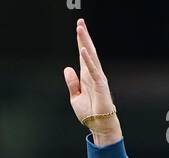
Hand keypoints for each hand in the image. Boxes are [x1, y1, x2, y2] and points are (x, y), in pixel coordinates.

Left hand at [63, 19, 120, 143]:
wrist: (99, 125)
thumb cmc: (89, 113)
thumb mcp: (75, 97)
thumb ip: (72, 83)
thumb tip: (67, 68)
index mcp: (86, 76)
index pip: (83, 55)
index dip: (80, 41)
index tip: (78, 28)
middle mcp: (93, 73)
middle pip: (87, 50)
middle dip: (83, 36)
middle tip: (80, 21)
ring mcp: (97, 77)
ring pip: (91, 56)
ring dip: (85, 42)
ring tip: (80, 29)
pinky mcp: (100, 84)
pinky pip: (93, 69)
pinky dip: (88, 60)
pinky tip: (83, 50)